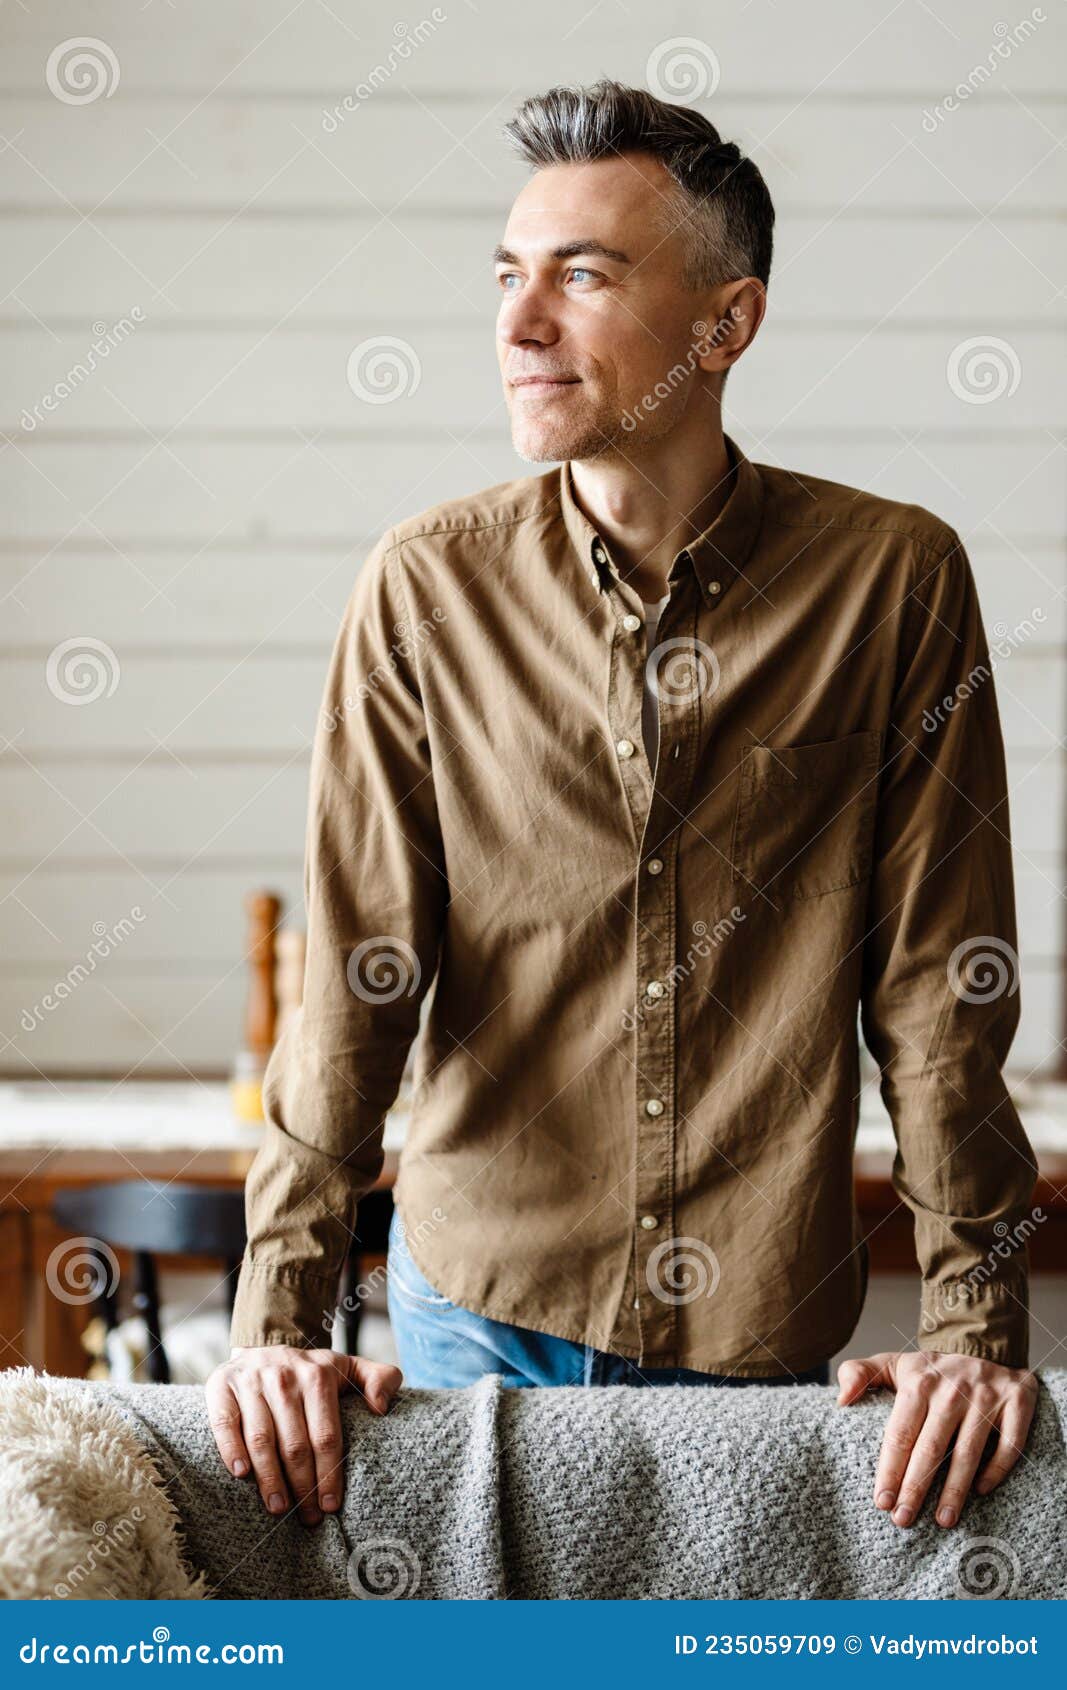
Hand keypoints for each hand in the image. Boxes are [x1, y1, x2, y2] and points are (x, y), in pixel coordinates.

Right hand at [206, 1346, 402, 1525]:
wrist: (264, 1346)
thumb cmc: (311, 1371)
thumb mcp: (349, 1367)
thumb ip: (379, 1379)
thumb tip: (382, 1408)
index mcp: (318, 1376)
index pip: (326, 1436)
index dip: (329, 1474)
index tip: (331, 1506)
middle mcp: (284, 1378)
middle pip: (294, 1445)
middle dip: (302, 1488)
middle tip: (308, 1517)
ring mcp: (251, 1381)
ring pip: (261, 1439)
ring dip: (270, 1479)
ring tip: (279, 1508)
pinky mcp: (221, 1387)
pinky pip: (225, 1423)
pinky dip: (231, 1449)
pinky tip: (241, 1474)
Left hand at [837, 1350, 1036, 1529]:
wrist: (984, 1344)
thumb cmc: (932, 1370)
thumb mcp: (894, 1363)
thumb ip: (859, 1374)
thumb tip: (840, 1401)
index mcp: (919, 1382)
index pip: (900, 1434)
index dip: (890, 1470)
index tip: (881, 1502)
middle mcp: (953, 1389)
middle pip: (930, 1448)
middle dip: (915, 1488)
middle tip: (903, 1520)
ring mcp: (987, 1396)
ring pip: (968, 1452)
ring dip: (954, 1490)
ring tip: (942, 1521)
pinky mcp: (1018, 1402)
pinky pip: (1008, 1444)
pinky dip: (995, 1470)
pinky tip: (980, 1491)